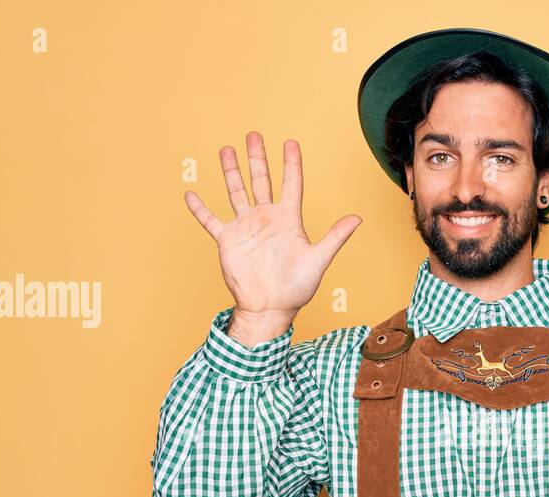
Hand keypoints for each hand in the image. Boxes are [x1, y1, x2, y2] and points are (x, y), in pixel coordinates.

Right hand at [183, 132, 362, 345]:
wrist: (270, 308)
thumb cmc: (296, 288)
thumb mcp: (318, 260)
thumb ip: (335, 237)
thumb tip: (358, 218)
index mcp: (288, 220)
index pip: (291, 184)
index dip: (292, 163)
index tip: (290, 142)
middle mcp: (266, 218)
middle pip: (261, 180)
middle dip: (258, 158)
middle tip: (254, 135)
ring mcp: (246, 228)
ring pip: (237, 192)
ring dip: (231, 172)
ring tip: (227, 150)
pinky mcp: (228, 240)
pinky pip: (211, 221)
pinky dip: (200, 209)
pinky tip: (190, 194)